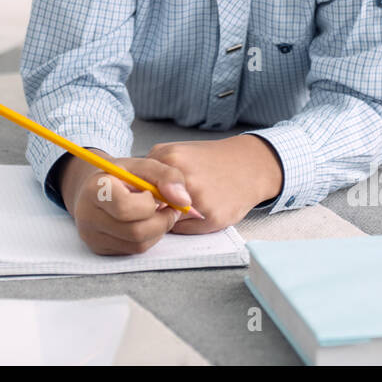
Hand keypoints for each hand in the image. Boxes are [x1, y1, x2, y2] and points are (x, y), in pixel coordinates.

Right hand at [60, 150, 195, 255]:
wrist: (95, 188)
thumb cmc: (120, 176)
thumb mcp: (143, 165)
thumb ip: (167, 176)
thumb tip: (184, 201)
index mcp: (95, 190)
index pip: (125, 208)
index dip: (149, 204)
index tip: (155, 194)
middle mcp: (88, 216)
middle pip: (135, 231)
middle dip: (160, 220)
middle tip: (168, 207)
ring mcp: (92, 236)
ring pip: (138, 244)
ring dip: (157, 230)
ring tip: (157, 213)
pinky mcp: (99, 248)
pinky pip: (133, 251)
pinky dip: (148, 238)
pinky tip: (146, 222)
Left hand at [146, 134, 282, 233]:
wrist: (250, 166)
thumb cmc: (210, 160)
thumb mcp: (177, 151)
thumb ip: (152, 170)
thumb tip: (132, 193)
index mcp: (171, 159)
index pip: (137, 186)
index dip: (136, 194)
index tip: (137, 196)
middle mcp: (184, 181)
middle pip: (149, 206)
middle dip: (152, 206)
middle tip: (163, 200)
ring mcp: (199, 202)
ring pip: (165, 220)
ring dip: (168, 217)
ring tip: (185, 202)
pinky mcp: (212, 219)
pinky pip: (183, 230)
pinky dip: (185, 224)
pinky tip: (198, 210)